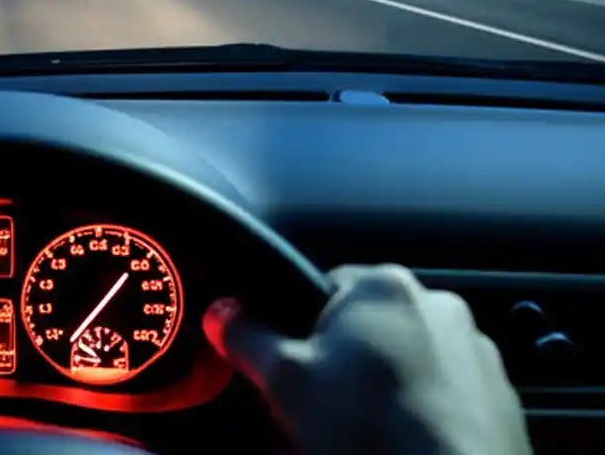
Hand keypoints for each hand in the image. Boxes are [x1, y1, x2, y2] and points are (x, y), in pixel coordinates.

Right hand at [203, 264, 531, 454]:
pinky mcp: (501, 398)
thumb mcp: (286, 379)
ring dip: (385, 389)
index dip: (301, 332)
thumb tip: (222, 316)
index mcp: (384, 286)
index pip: (325, 288)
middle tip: (324, 407)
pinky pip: (445, 396)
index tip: (296, 369)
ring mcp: (478, 352)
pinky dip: (423, 414)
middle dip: (345, 364)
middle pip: (368, 328)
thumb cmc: (370, 426)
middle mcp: (440, 305)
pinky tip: (403, 442)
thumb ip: (248, 339)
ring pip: (408, 363)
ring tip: (365, 432)